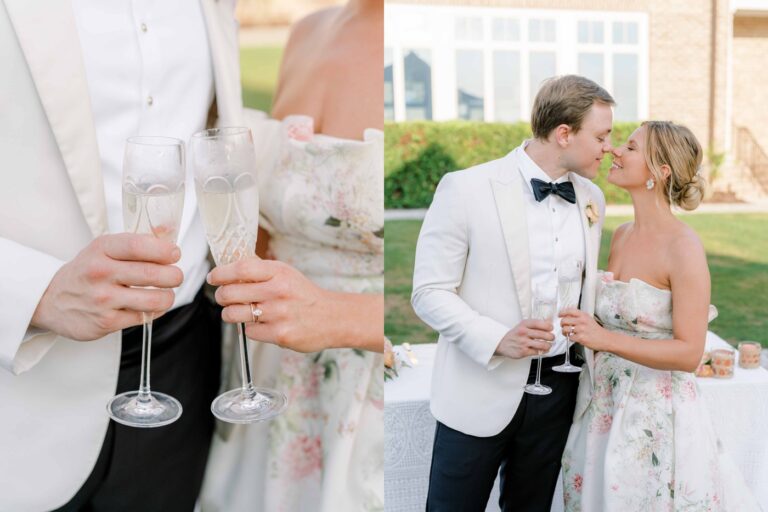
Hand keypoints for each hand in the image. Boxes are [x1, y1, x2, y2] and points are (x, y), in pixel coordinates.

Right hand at [31, 234, 182, 340]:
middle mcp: (100, 272)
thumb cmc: (87, 271)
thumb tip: (170, 231)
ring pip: (154, 299)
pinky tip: (149, 306)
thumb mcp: (105, 248)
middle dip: (174, 275)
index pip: (139, 245)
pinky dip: (154, 311)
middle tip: (175, 276)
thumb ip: (139, 240)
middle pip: (153, 274)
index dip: (164, 250)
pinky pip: (144, 317)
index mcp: (102, 249)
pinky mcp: (106, 322)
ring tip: (166, 293)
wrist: (52, 300)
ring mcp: (103, 299)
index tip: (174, 254)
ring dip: (168, 297)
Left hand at [209, 257, 331, 352]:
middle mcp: (278, 291)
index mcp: (279, 272)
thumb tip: (230, 265)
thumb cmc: (305, 295)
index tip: (213, 277)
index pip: (241, 268)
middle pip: (231, 293)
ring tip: (239, 312)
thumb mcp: (286, 274)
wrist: (333, 318)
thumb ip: (260, 270)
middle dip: (221, 296)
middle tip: (224, 297)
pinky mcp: (280, 334)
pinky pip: (250, 332)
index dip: (221, 273)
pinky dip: (252, 329)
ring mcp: (279, 314)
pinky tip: (263, 325)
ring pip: (235, 315)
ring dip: (230, 314)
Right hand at [494, 319, 554, 358]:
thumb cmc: (514, 335)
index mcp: (524, 324)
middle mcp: (524, 332)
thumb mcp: (523, 325)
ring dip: (549, 345)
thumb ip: (535, 324)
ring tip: (548, 345)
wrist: (502, 344)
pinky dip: (543, 351)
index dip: (548, 326)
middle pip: (544, 334)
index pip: (540, 323)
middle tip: (551, 337)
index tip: (551, 328)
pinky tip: (542, 350)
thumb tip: (549, 321)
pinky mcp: (524, 352)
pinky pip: (538, 352)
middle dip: (551, 337)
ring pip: (543, 345)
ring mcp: (524, 342)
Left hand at [559, 308, 607, 350]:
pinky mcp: (581, 338)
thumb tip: (566, 315)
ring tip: (567, 333)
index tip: (559, 315)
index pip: (569, 311)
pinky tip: (574, 337)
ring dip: (564, 332)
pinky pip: (569, 337)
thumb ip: (578, 316)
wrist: (605, 339)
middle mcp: (582, 321)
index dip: (562, 313)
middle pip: (564, 320)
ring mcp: (581, 329)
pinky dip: (570, 338)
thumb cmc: (596, 330)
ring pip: (565, 329)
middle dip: (562, 324)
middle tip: (563, 326)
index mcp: (583, 315)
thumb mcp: (588, 319)